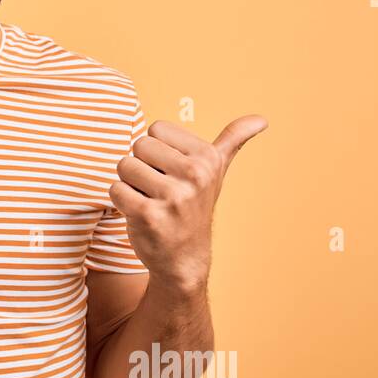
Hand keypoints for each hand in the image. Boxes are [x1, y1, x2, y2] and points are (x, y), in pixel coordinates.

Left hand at [108, 114, 267, 291]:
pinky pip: (115, 189)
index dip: (157, 150)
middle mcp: (195, 174)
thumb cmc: (195, 206)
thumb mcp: (217, 171)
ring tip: (150, 201)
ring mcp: (173, 196)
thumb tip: (262, 119)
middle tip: (158, 189)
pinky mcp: (149, 215)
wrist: (185, 258)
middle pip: (138, 145)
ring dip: (129, 184)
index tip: (171, 172)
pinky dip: (120, 201)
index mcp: (208, 157)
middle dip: (141, 166)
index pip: (156, 129)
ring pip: (124, 165)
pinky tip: (140, 215)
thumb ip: (233, 140)